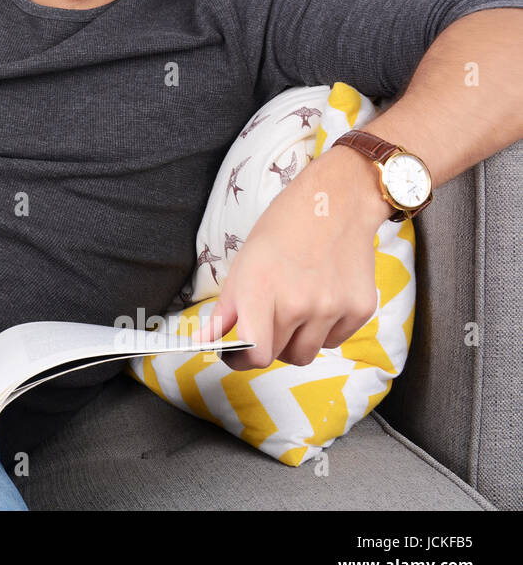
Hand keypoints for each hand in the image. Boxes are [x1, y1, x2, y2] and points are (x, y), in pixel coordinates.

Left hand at [194, 148, 387, 368]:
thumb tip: (204, 342)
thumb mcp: (243, 264)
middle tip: (265, 321)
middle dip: (267, 346)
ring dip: (296, 341)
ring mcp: (333, 308)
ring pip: (308, 353)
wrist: (335, 203)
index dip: (241, 361)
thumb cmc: (282, 230)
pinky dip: (324, 330)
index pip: (256, 354)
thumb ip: (225, 310)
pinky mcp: (361, 309)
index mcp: (262, 291)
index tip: (235, 355)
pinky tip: (320, 299)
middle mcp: (299, 304)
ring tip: (293, 309)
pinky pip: (335, 340)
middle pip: (280, 356)